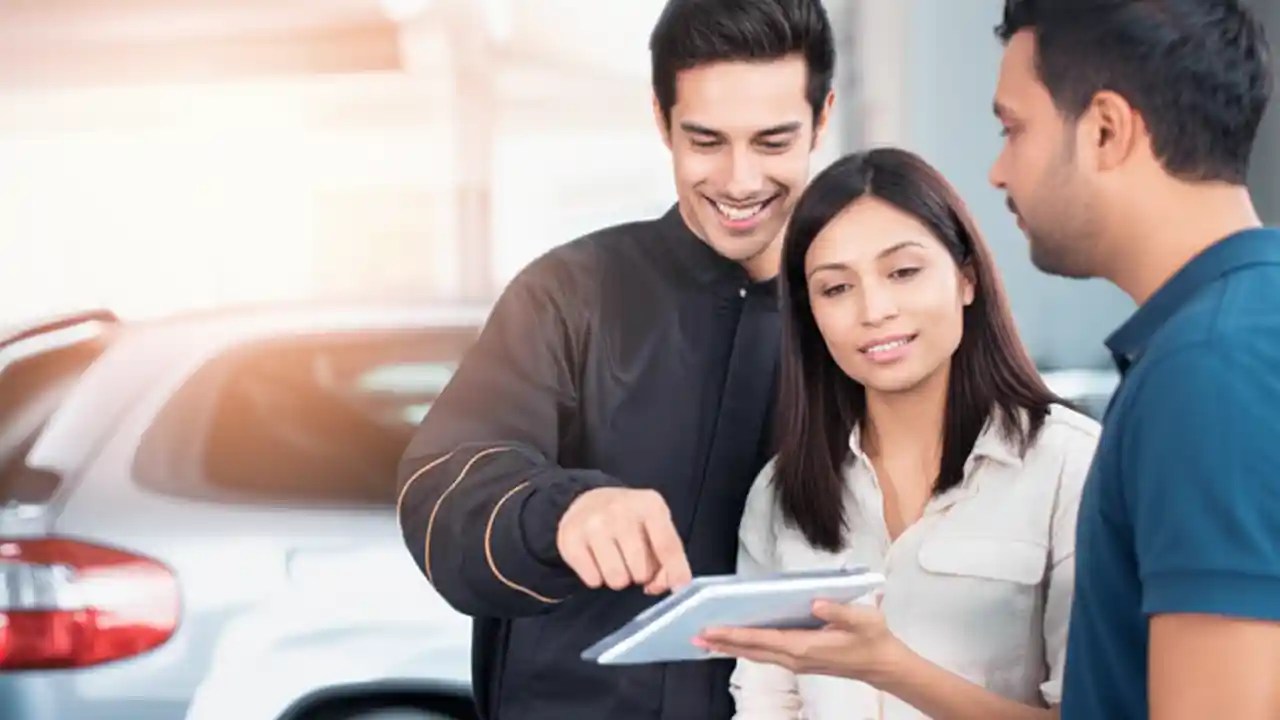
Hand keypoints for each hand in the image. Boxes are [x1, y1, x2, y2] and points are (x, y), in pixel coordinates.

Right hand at [556, 487, 692, 594]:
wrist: (588, 502)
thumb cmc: (630, 521)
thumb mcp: (656, 528)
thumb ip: (668, 558)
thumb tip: (665, 586)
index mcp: (650, 505)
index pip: (667, 546)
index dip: (675, 572)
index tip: (679, 588)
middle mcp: (621, 510)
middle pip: (641, 570)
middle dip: (639, 574)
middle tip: (632, 560)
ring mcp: (593, 523)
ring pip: (617, 579)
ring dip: (618, 578)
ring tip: (615, 560)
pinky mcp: (570, 539)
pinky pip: (593, 580)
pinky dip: (596, 576)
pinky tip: (596, 558)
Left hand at [696, 600, 908, 685]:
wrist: (884, 665)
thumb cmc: (874, 639)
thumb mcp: (864, 620)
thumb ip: (840, 611)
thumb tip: (814, 602)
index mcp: (807, 646)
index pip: (764, 640)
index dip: (737, 635)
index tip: (713, 630)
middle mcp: (796, 657)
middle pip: (752, 650)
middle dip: (723, 643)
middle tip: (695, 636)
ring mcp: (797, 661)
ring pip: (757, 655)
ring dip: (731, 648)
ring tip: (706, 641)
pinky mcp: (799, 660)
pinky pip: (766, 655)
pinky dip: (747, 649)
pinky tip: (735, 643)